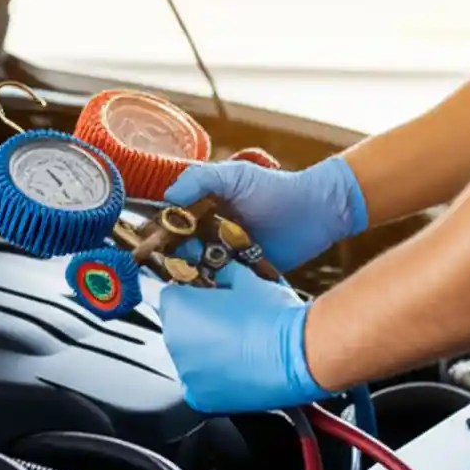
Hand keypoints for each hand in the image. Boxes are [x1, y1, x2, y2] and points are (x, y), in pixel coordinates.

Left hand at [159, 262, 330, 412]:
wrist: (299, 354)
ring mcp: (185, 372)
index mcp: (178, 308)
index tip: (204, 298)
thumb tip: (220, 274)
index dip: (190, 295)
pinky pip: (199, 383)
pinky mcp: (200, 397)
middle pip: (177, 327)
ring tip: (236, 348)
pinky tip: (235, 368)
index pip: (169, 296)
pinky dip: (212, 377)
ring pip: (188, 357)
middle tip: (227, 323)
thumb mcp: (245, 280)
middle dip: (196, 324)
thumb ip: (223, 274)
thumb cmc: (275, 315)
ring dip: (203, 352)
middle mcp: (173, 341)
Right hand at [164, 156, 367, 271]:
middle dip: (175, 262)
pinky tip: (213, 293)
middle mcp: (211, 234)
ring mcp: (228, 255)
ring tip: (195, 280)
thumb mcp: (235, 175)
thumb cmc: (277, 188)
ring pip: (200, 271)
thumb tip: (168, 196)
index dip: (160, 236)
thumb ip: (200, 179)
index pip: (172, 226)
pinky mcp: (245, 275)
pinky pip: (225, 286)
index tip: (152, 246)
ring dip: (195, 277)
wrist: (317, 210)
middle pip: (181, 253)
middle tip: (175, 267)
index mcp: (203, 210)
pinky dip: (218, 291)